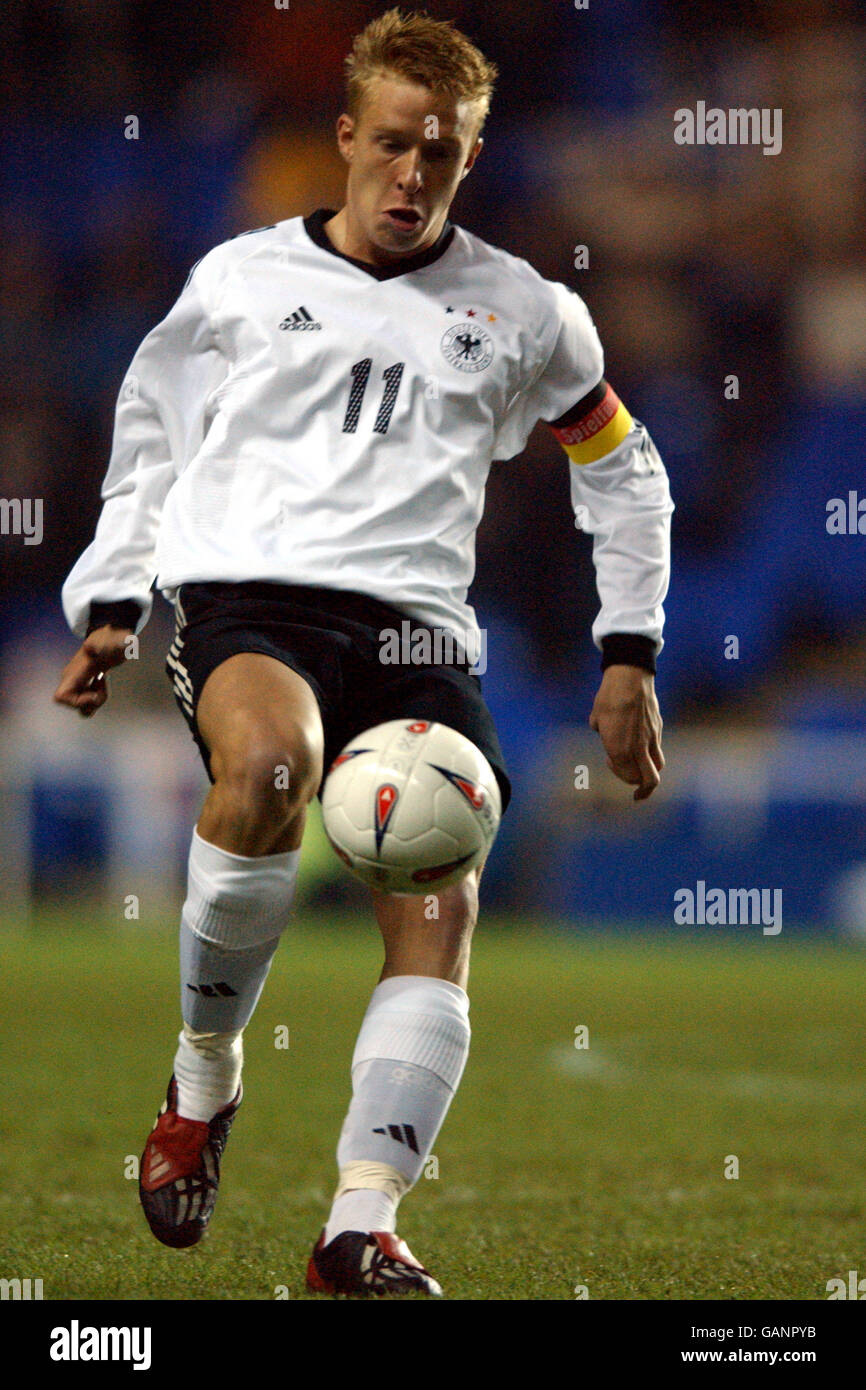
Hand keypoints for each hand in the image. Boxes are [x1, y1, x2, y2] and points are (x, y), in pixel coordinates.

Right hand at [53, 625, 134, 717]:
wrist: (116, 634)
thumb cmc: (113, 638)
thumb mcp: (112, 643)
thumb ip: (103, 646)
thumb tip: (91, 647)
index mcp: (74, 672)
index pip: (61, 696)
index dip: (76, 701)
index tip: (93, 693)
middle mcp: (72, 678)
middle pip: (73, 704)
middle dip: (90, 702)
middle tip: (101, 685)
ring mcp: (78, 680)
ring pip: (81, 704)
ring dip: (95, 700)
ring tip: (103, 683)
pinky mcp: (85, 682)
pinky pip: (87, 699)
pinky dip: (97, 696)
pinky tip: (103, 683)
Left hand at [589, 665, 663, 800]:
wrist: (630, 678)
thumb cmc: (609, 698)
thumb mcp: (597, 718)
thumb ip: (602, 732)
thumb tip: (602, 731)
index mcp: (620, 749)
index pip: (628, 777)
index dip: (619, 775)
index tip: (610, 761)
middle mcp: (639, 748)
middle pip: (650, 780)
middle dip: (644, 791)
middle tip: (637, 796)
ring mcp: (652, 739)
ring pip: (658, 766)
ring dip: (650, 773)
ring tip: (642, 773)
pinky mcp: (659, 728)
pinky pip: (658, 748)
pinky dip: (651, 753)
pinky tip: (641, 743)